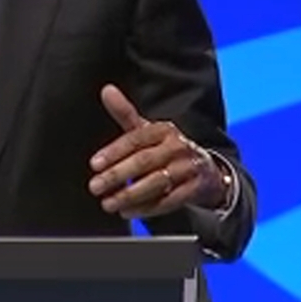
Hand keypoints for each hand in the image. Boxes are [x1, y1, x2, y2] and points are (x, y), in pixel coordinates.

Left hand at [88, 84, 226, 218]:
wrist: (205, 169)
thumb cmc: (167, 148)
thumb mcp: (147, 130)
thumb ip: (125, 113)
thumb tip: (107, 90)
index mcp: (163, 130)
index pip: (136, 139)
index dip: (114, 151)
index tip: (94, 164)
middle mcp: (177, 147)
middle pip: (144, 161)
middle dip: (117, 175)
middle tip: (96, 186)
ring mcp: (188, 168)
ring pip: (156, 182)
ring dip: (130, 195)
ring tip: (109, 203)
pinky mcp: (194, 189)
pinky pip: (169, 201)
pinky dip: (147, 208)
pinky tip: (129, 211)